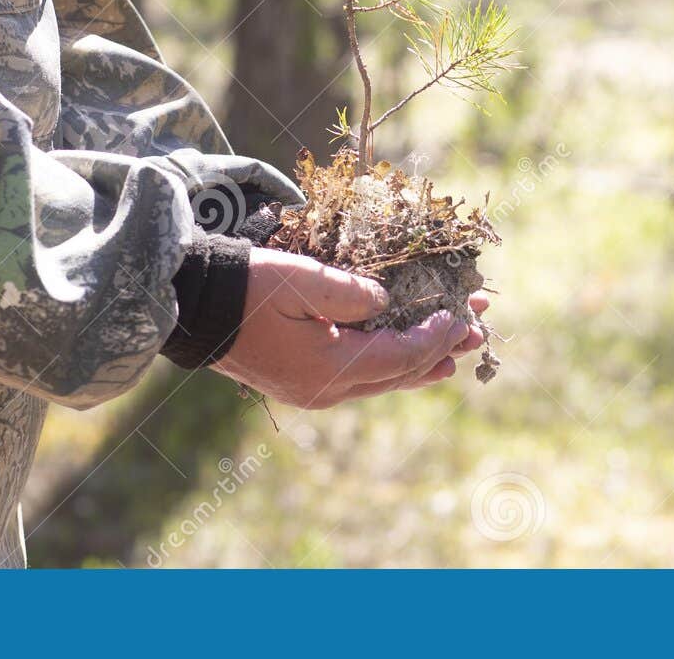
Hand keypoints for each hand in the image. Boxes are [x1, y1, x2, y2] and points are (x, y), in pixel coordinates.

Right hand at [212, 248, 488, 408]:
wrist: (195, 309)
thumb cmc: (247, 288)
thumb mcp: (302, 280)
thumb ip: (352, 293)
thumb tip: (386, 303)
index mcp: (330, 369)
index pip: (402, 357)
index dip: (436, 337)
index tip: (462, 317)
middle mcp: (327, 391)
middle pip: (399, 374)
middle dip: (441, 351)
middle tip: (477, 331)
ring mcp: (314, 392)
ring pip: (382, 381)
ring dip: (420, 362)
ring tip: (454, 353)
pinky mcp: (304, 384)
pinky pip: (361, 379)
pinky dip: (391, 366)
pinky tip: (405, 360)